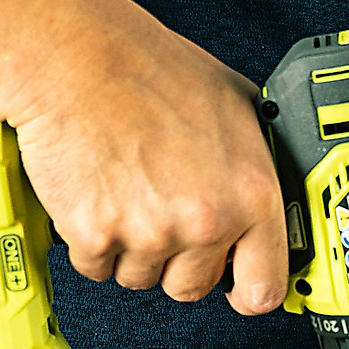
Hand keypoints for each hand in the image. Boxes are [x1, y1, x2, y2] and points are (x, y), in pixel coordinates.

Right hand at [0, 0, 285, 312]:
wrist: (76, 58)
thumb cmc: (151, 70)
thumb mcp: (238, 107)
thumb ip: (257, 164)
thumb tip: (271, 194)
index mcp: (251, 195)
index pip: (264, 290)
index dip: (247, 288)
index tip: (237, 285)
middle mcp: (206, 221)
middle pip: (193, 287)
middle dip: (178, 259)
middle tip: (162, 208)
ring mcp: (151, 233)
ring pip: (142, 279)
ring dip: (133, 248)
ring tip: (128, 188)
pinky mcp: (96, 236)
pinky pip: (97, 267)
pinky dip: (92, 240)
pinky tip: (99, 192)